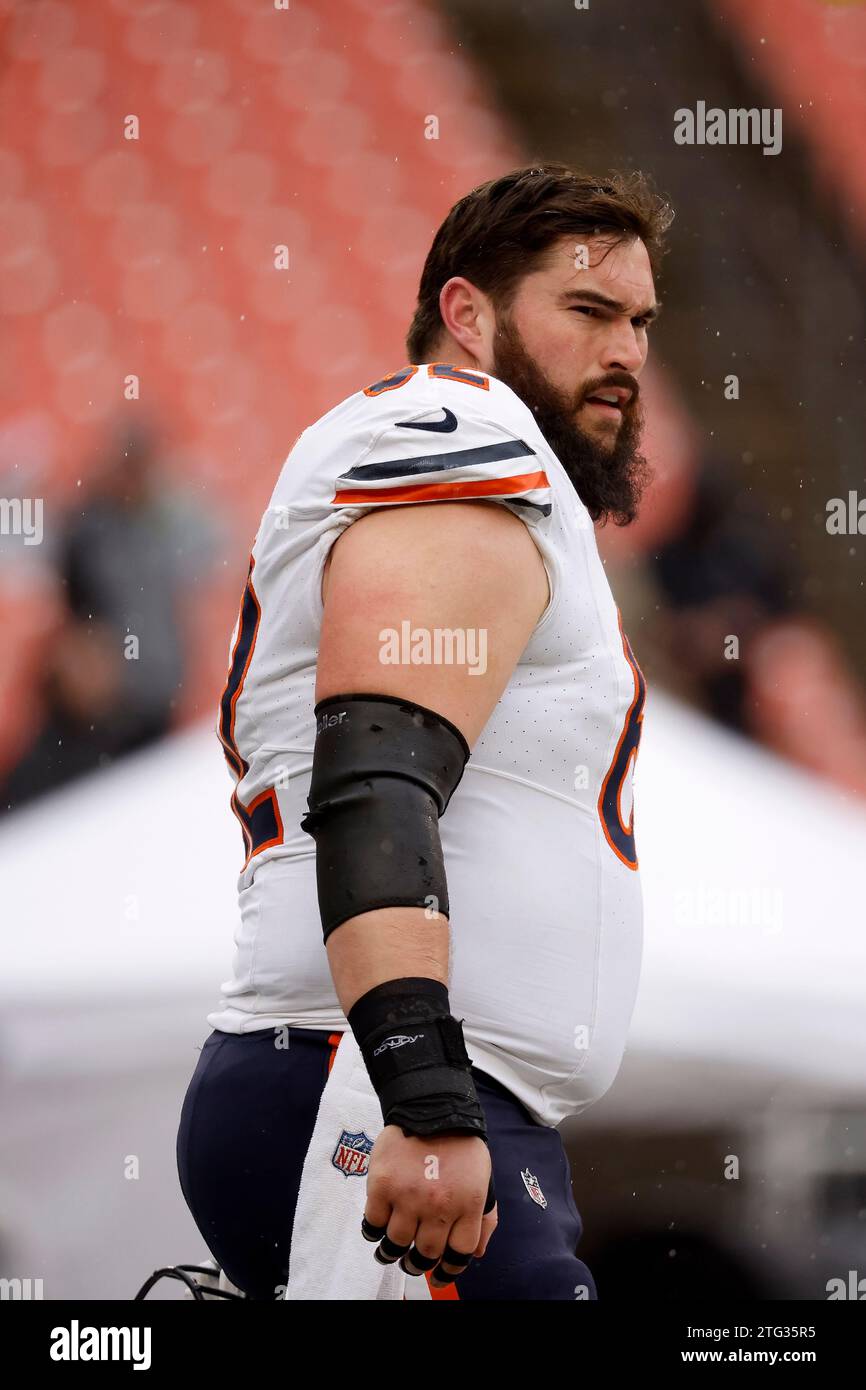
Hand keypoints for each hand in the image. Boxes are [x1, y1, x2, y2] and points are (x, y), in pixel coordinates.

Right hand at [362, 1124, 496, 1285]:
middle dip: (418, 1264)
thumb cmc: (460, 1145)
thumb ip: (484, 1218)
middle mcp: (438, 1206)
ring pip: (397, 1243)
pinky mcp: (382, 1186)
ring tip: (390, 1251)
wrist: (430, 1105)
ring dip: (392, 1252)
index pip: (459, 1254)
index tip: (439, 1275)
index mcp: (467, 1205)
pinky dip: (373, 1230)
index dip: (449, 1270)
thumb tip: (477, 1253)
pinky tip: (377, 1227)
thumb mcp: (484, 1180)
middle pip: (426, 1253)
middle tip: (412, 1262)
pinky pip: (373, 1223)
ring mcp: (408, 1196)